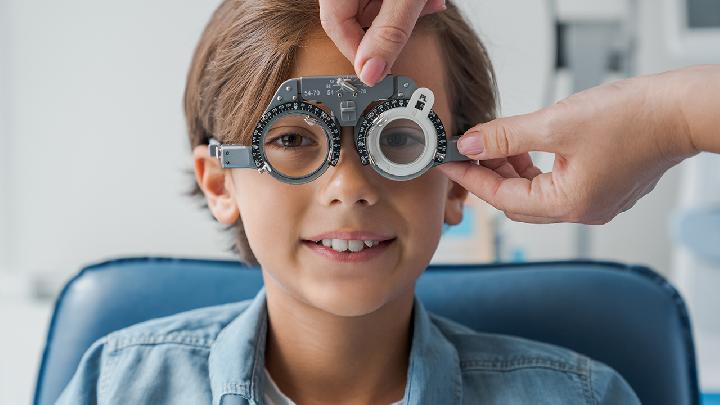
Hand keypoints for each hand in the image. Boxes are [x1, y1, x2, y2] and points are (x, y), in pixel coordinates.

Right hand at [319, 0, 445, 85]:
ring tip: (428, 3)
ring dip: (400, 11)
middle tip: (417, 20)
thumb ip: (389, 33)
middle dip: (391, 26)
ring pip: (370, 5)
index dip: (361, 52)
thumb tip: (371, 74)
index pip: (336, 28)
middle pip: (355, 17)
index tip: (382, 68)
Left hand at [437, 70, 701, 224]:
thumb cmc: (633, 119)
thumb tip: (471, 144)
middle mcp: (580, 210)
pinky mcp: (602, 185)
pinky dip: (534, 168)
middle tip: (468, 152)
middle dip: (489, 176)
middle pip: (516, 201)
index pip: (501, 198)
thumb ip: (506, 136)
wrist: (682, 111)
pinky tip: (524, 146)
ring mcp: (594, 200)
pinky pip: (555, 184)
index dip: (470, 178)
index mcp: (568, 204)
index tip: (448, 162)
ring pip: (535, 193)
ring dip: (511, 171)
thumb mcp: (556, 124)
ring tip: (495, 144)